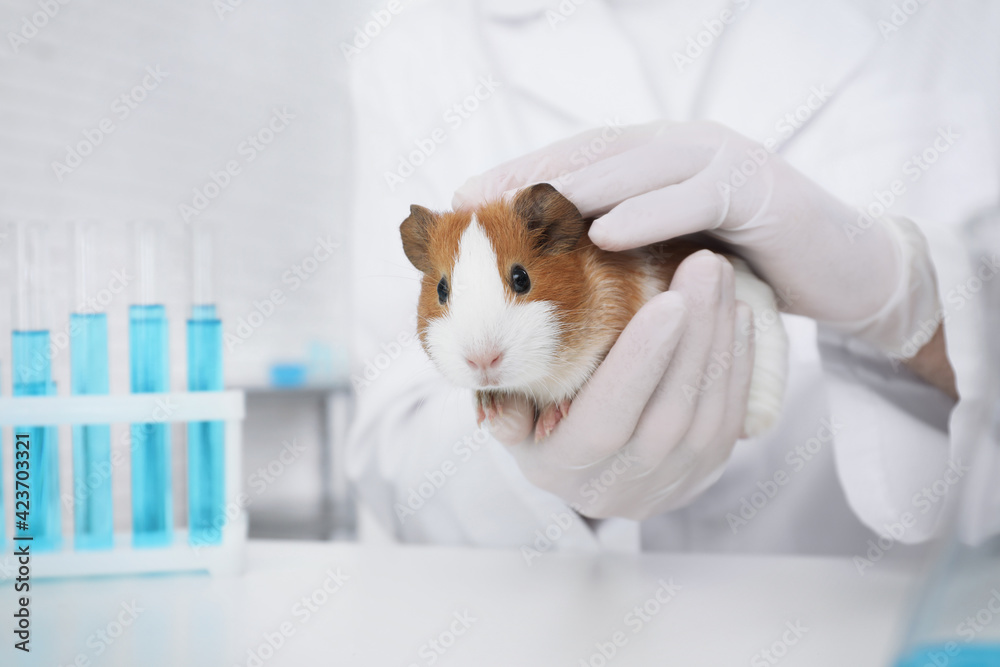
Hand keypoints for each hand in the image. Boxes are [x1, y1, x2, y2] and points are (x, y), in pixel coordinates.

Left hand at [454, 121, 940, 358]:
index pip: (575, 161)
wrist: (842, 268)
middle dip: (531, 175)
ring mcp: (721, 161)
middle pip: (593, 153)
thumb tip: (549, 292)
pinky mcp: (758, 190)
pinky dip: (649, 212)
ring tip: (521, 211)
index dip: (518, 176)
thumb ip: (619, 257)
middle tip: (473, 199)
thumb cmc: (745, 270)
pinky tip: (603, 231)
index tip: (459, 199)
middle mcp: (683, 149)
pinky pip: (697, 196)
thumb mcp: (670, 259)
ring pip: (638, 165)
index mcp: (656, 164)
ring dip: (578, 187)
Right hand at [487, 250, 756, 519]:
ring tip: (720, 274)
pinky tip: (737, 313)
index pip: (606, 420)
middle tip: (705, 264)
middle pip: (667, 414)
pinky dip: (737, 363)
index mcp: (564, 468)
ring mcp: (668, 483)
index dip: (640, 364)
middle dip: (693, 336)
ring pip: (706, 415)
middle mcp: (619, 486)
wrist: (591, 475)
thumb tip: (490, 366)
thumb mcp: (510, 413)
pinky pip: (729, 418)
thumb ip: (505, 392)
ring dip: (719, 340)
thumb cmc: (540, 423)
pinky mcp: (705, 471)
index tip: (668, 302)